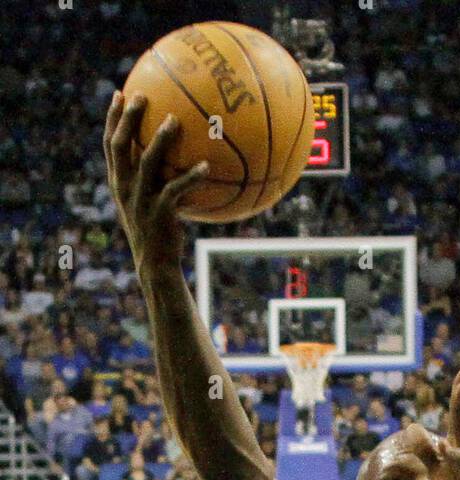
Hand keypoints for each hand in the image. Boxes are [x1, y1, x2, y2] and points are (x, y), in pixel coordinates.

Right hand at [103, 90, 208, 276]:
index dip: (113, 118)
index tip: (120, 94)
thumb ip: (154, 180)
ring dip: (161, 138)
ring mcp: (140, 200)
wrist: (156, 264)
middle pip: (121, 145)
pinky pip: (176, 189)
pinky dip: (191, 177)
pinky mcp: (159, 213)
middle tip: (142, 95)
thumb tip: (176, 157)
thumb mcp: (148, 203)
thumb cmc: (157, 232)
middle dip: (129, 118)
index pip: (110, 144)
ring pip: (147, 162)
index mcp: (118, 182)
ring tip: (174, 119)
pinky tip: (206, 165)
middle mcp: (124, 187)